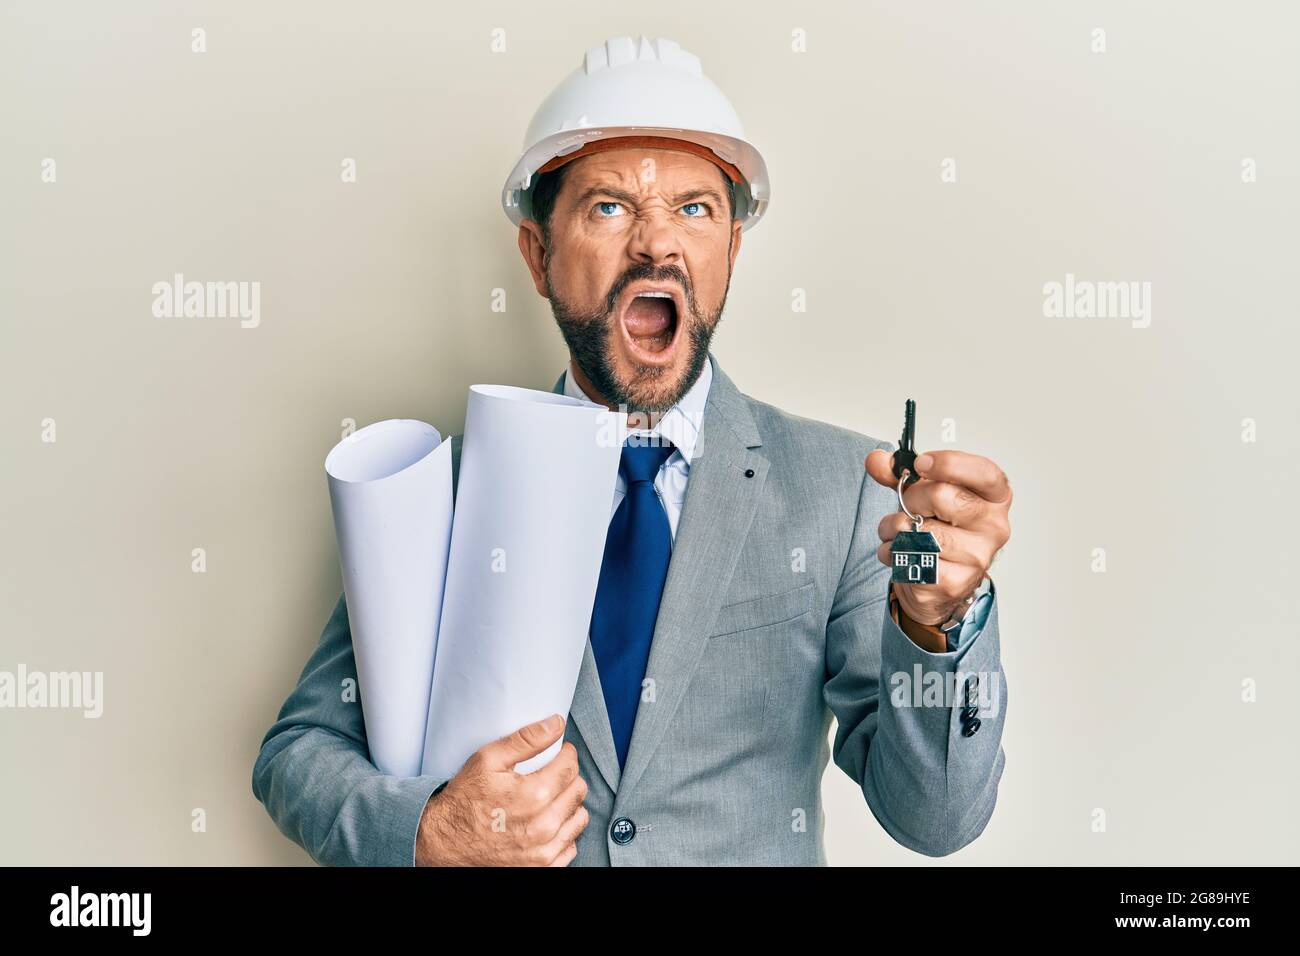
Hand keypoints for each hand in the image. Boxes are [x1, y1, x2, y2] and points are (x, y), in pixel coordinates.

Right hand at [415, 714, 589, 865]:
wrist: (444, 841)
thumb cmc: (464, 800)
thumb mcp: (488, 759)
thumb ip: (526, 739)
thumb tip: (555, 724)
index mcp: (534, 795)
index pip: (571, 767)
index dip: (566, 755)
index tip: (559, 754)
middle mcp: (543, 826)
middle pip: (578, 791)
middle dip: (568, 777)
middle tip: (551, 774)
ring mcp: (544, 851)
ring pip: (579, 817)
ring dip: (569, 804)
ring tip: (549, 799)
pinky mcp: (542, 868)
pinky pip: (571, 846)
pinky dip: (563, 833)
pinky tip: (546, 823)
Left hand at [865, 448, 1011, 626]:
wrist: (938, 578)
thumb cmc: (938, 527)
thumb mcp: (923, 492)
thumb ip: (900, 474)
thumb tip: (876, 460)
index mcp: (995, 498)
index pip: (984, 474)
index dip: (949, 464)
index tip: (921, 463)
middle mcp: (994, 528)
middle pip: (941, 496)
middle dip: (911, 499)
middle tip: (909, 508)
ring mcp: (976, 558)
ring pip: (919, 530)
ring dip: (895, 528)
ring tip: (899, 532)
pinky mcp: (952, 583)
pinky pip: (908, 557)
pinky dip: (892, 552)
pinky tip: (901, 553)